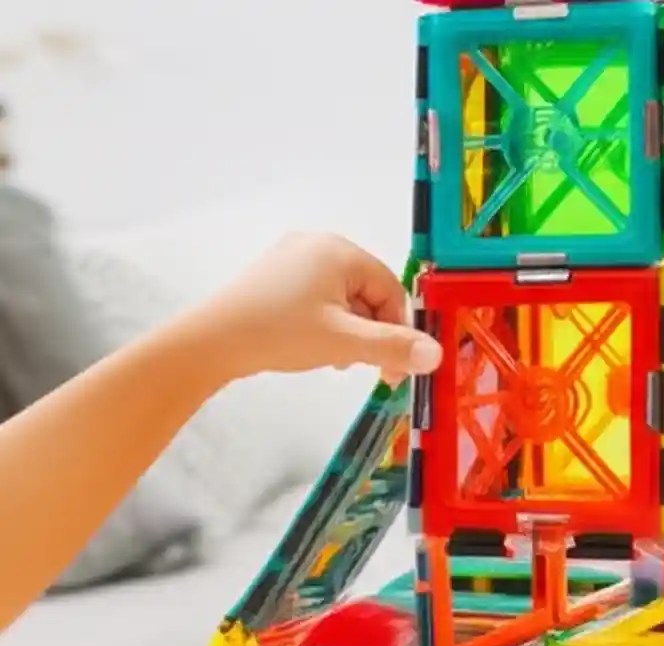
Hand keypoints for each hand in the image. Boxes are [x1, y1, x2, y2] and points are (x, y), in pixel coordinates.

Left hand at [198, 232, 440, 383]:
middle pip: (368, 292)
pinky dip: (326, 323)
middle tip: (360, 366)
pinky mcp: (276, 275)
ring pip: (344, 298)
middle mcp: (318, 244)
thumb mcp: (343, 343)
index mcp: (338, 250)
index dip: (397, 329)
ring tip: (332, 358)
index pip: (390, 288)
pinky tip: (313, 346)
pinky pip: (319, 296)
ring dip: (349, 331)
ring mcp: (293, 257)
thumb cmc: (278, 334)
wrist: (210, 343)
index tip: (392, 366)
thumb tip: (436, 354)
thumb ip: (393, 347)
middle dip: (370, 331)